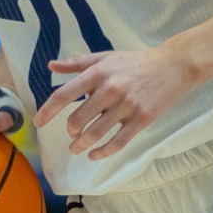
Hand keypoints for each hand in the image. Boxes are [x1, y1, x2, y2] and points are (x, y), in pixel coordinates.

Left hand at [34, 47, 197, 158]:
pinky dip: (102, 152)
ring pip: (95, 134)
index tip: (38, 123)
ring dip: (81, 145)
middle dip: (70, 131)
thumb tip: (51, 66)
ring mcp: (127, 106)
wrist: (174, 65)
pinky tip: (94, 155)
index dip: (48, 111)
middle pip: (78, 119)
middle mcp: (110, 89)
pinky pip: (118, 142)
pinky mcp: (142, 119)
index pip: (64, 95)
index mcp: (98, 73)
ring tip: (77, 148)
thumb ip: (77, 63)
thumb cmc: (136, 62)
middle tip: (71, 133)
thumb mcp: (106, 57)